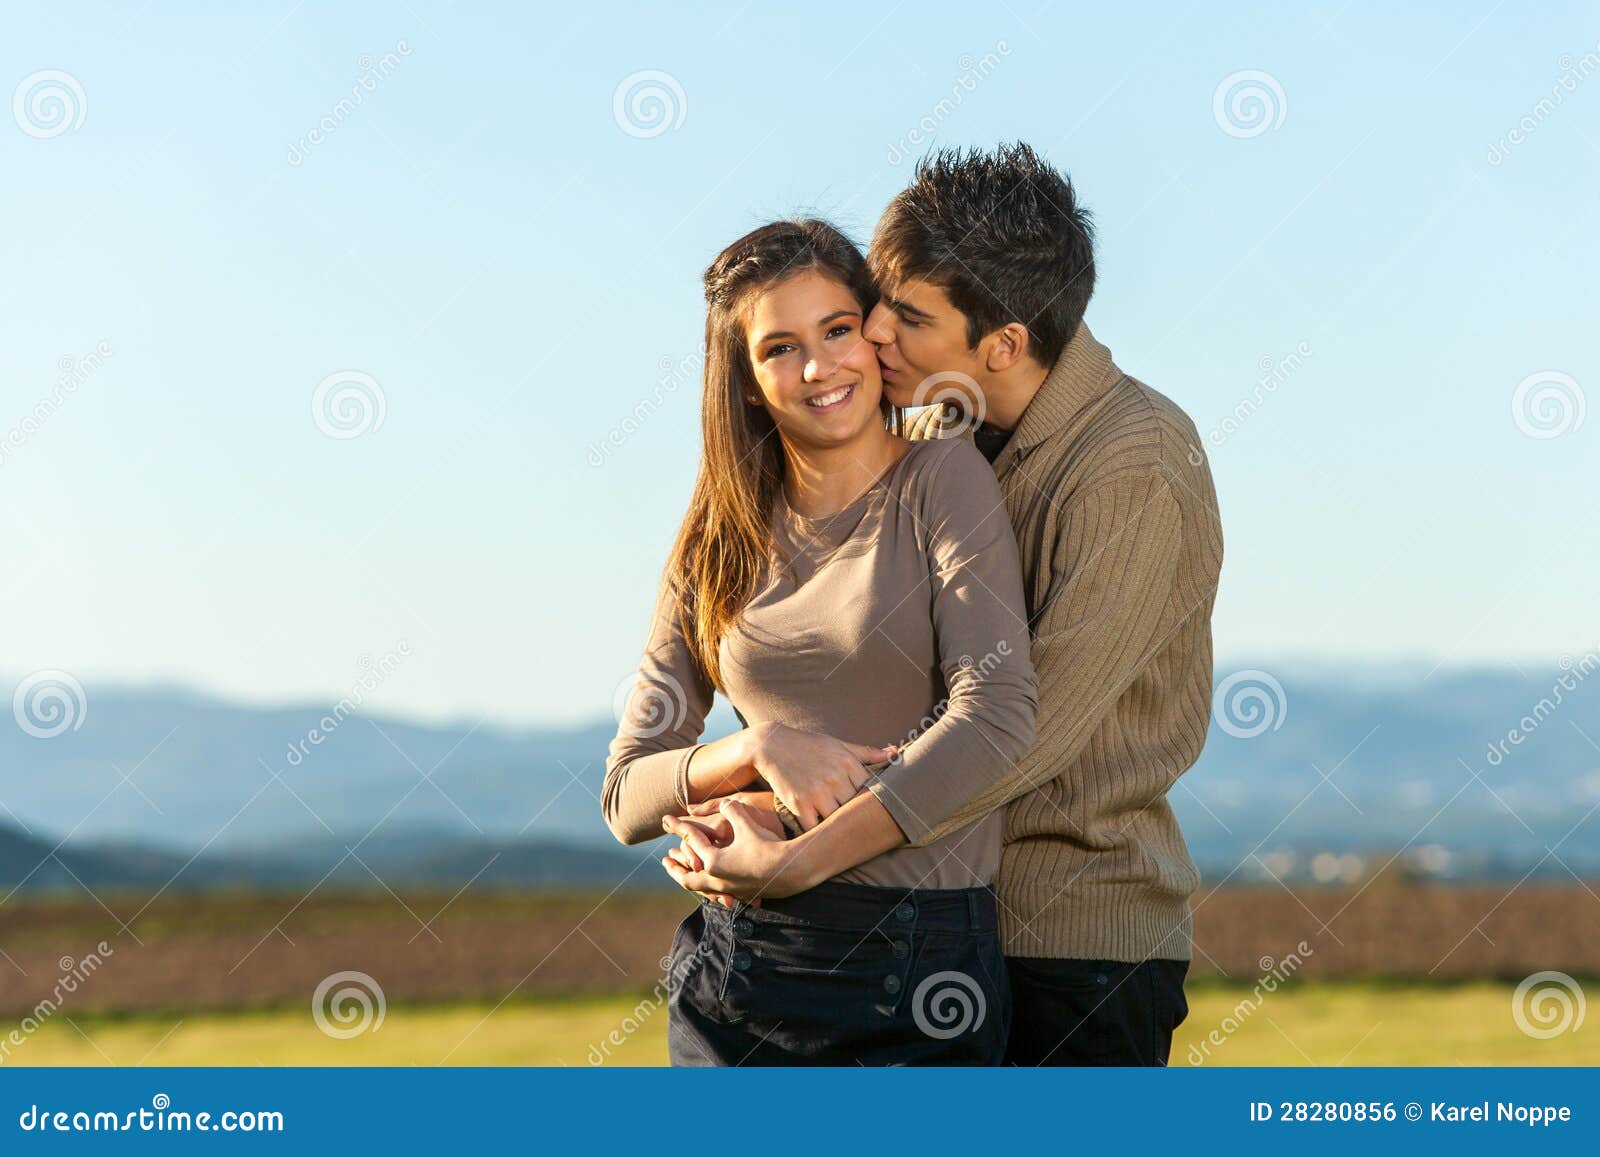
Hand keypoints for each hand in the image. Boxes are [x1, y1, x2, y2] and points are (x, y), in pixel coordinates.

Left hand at [660, 799, 815, 901]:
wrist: (793, 869)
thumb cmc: (768, 843)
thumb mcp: (747, 820)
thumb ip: (729, 808)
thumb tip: (720, 802)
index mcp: (714, 861)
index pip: (691, 840)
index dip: (678, 826)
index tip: (665, 819)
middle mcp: (718, 879)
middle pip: (687, 877)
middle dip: (675, 868)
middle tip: (666, 860)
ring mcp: (731, 889)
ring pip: (702, 890)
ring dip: (691, 879)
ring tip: (685, 873)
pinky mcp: (744, 894)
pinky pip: (720, 894)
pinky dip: (709, 888)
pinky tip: (712, 885)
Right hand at [749, 722, 896, 831]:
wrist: (771, 745)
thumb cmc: (809, 746)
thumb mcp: (839, 745)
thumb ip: (868, 753)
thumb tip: (896, 753)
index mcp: (848, 763)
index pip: (870, 792)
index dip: (871, 803)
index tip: (871, 812)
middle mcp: (835, 777)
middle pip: (855, 809)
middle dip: (856, 817)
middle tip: (858, 828)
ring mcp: (817, 792)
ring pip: (838, 821)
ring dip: (837, 827)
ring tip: (840, 835)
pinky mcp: (800, 803)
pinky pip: (815, 827)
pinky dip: (817, 832)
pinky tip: (819, 833)